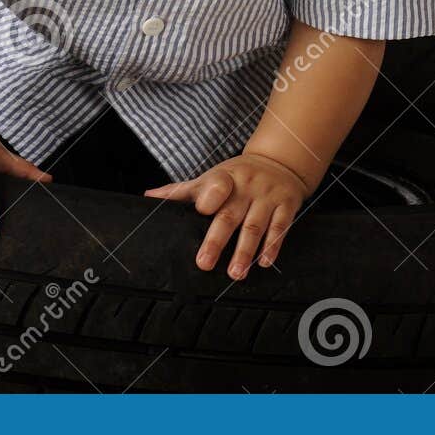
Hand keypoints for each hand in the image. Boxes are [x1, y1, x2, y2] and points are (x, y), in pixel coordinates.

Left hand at [142, 152, 309, 279]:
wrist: (280, 161)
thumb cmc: (237, 175)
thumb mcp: (212, 176)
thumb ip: (181, 190)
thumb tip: (148, 196)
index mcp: (225, 178)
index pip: (216, 185)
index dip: (210, 196)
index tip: (202, 210)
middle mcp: (246, 186)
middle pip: (230, 215)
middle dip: (217, 240)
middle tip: (205, 264)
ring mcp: (267, 196)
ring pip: (255, 226)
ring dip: (245, 252)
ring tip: (236, 273)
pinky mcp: (286, 206)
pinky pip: (280, 228)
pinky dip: (272, 246)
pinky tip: (264, 263)